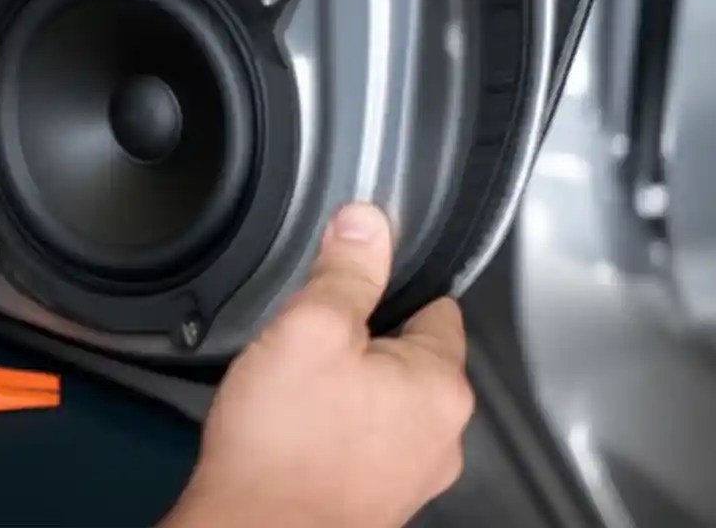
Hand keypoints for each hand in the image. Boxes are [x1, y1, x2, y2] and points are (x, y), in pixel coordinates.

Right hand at [163, 203, 472, 527]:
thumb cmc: (283, 448)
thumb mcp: (308, 331)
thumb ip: (343, 273)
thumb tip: (366, 223)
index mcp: (439, 387)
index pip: (438, 309)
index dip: (390, 286)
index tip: (357, 282)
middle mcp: (440, 437)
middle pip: (410, 358)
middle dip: (364, 342)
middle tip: (309, 339)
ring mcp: (409, 476)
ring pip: (385, 405)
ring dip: (350, 390)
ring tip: (298, 389)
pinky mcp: (373, 502)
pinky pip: (363, 445)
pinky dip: (336, 432)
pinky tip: (296, 431)